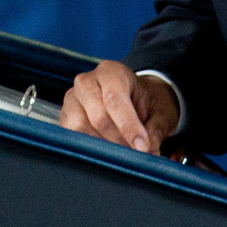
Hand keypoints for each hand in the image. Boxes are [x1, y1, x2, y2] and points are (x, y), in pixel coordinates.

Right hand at [60, 60, 179, 153]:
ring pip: (81, 128)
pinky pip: (72, 136)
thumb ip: (156, 129)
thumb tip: (149, 149)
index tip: (142, 147)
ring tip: (123, 154)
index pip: (114, 98)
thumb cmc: (147, 103)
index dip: (128, 126)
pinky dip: (90, 148)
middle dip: (119, 140)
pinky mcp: (65, 117)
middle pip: (98, 116)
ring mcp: (72, 99)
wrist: (134, 99)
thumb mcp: (160, 112)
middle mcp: (87, 81)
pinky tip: (107, 152)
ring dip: (104, 146)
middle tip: (136, 155)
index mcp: (112, 71)